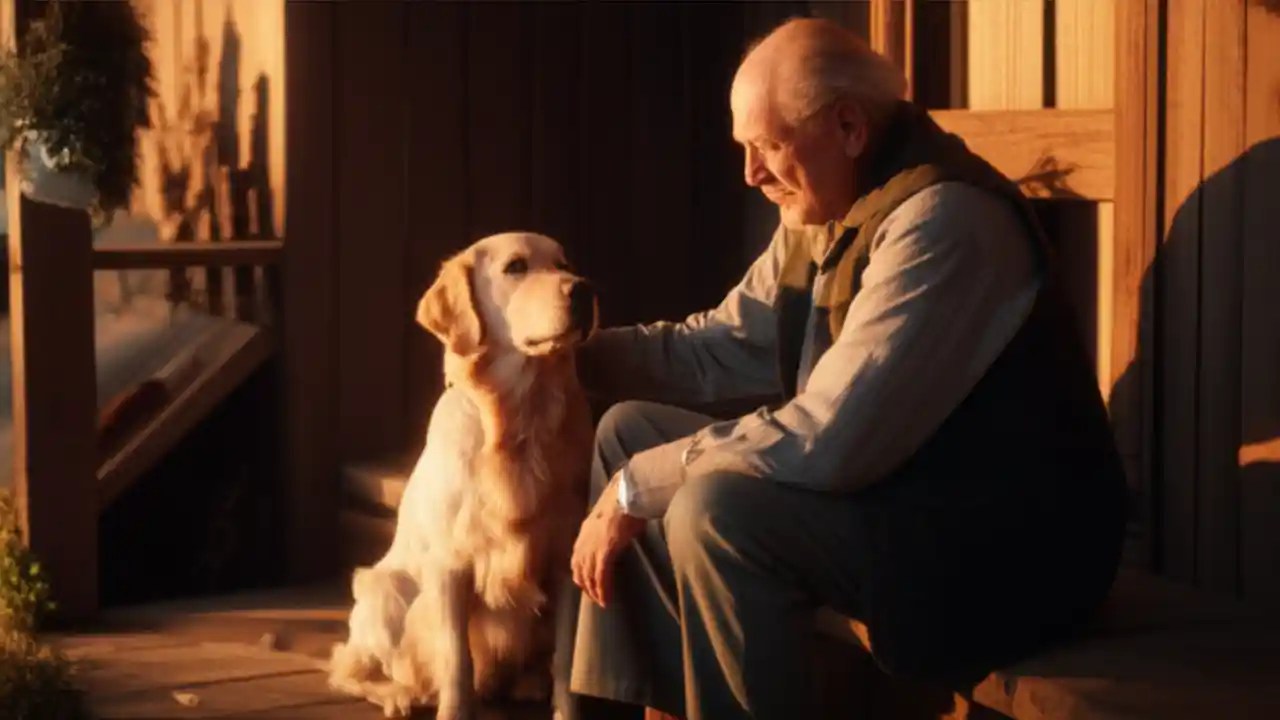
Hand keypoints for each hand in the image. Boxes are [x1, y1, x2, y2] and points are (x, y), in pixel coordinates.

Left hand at [571, 475, 645, 607]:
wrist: (628, 492)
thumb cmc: (626, 499)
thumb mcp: (612, 513)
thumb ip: (609, 525)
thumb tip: (619, 529)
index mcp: (586, 530)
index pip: (577, 556)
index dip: (580, 571)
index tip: (586, 582)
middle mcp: (585, 539)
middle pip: (579, 568)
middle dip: (585, 585)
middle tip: (594, 597)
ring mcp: (593, 546)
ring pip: (588, 575)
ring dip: (594, 591)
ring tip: (601, 601)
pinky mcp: (604, 551)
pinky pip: (600, 576)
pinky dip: (602, 589)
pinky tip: (606, 599)